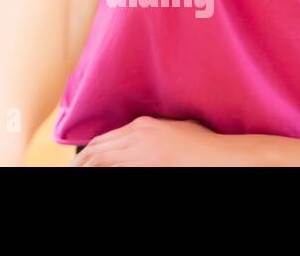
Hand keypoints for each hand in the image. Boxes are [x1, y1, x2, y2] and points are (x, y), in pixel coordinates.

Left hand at [73, 116, 245, 166]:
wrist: (225, 155)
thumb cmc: (206, 146)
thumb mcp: (176, 130)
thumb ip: (154, 132)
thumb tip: (138, 140)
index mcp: (143, 124)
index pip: (105, 139)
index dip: (90, 152)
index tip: (82, 162)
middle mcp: (139, 134)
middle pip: (99, 149)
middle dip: (83, 161)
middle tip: (74, 171)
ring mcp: (143, 150)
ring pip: (104, 159)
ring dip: (89, 166)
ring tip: (77, 173)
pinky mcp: (150, 164)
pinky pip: (118, 168)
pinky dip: (106, 171)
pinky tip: (96, 175)